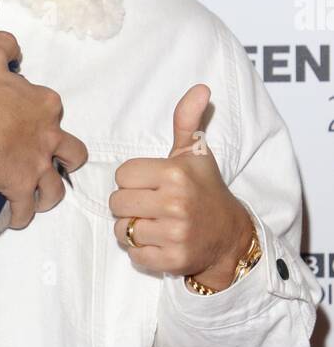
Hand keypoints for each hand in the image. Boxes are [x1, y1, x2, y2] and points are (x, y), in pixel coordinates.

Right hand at [0, 31, 87, 228]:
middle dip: (67, 160)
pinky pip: (26, 209)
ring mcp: (37, 165)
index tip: (24, 120)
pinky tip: (16, 218)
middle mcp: (49, 137)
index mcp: (45, 105)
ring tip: (39, 197)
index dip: (41, 116)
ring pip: (56, 188)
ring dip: (49, 194)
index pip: (54, 110)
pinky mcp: (20, 187)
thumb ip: (5, 46)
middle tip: (53, 162)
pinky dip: (22, 215)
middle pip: (73, 154)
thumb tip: (14, 47)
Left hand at [109, 84, 254, 287]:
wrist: (230, 236)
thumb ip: (188, 120)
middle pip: (116, 202)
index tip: (152, 184)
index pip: (122, 174)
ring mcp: (174, 234)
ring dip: (133, 229)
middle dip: (129, 204)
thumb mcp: (196, 153)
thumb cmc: (205, 190)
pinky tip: (160, 242)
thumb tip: (200, 87)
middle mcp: (175, 203)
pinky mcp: (171, 260)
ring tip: (155, 224)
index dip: (133, 180)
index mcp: (175, 173)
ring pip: (121, 230)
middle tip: (151, 205)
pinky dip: (142, 252)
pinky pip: (134, 254)